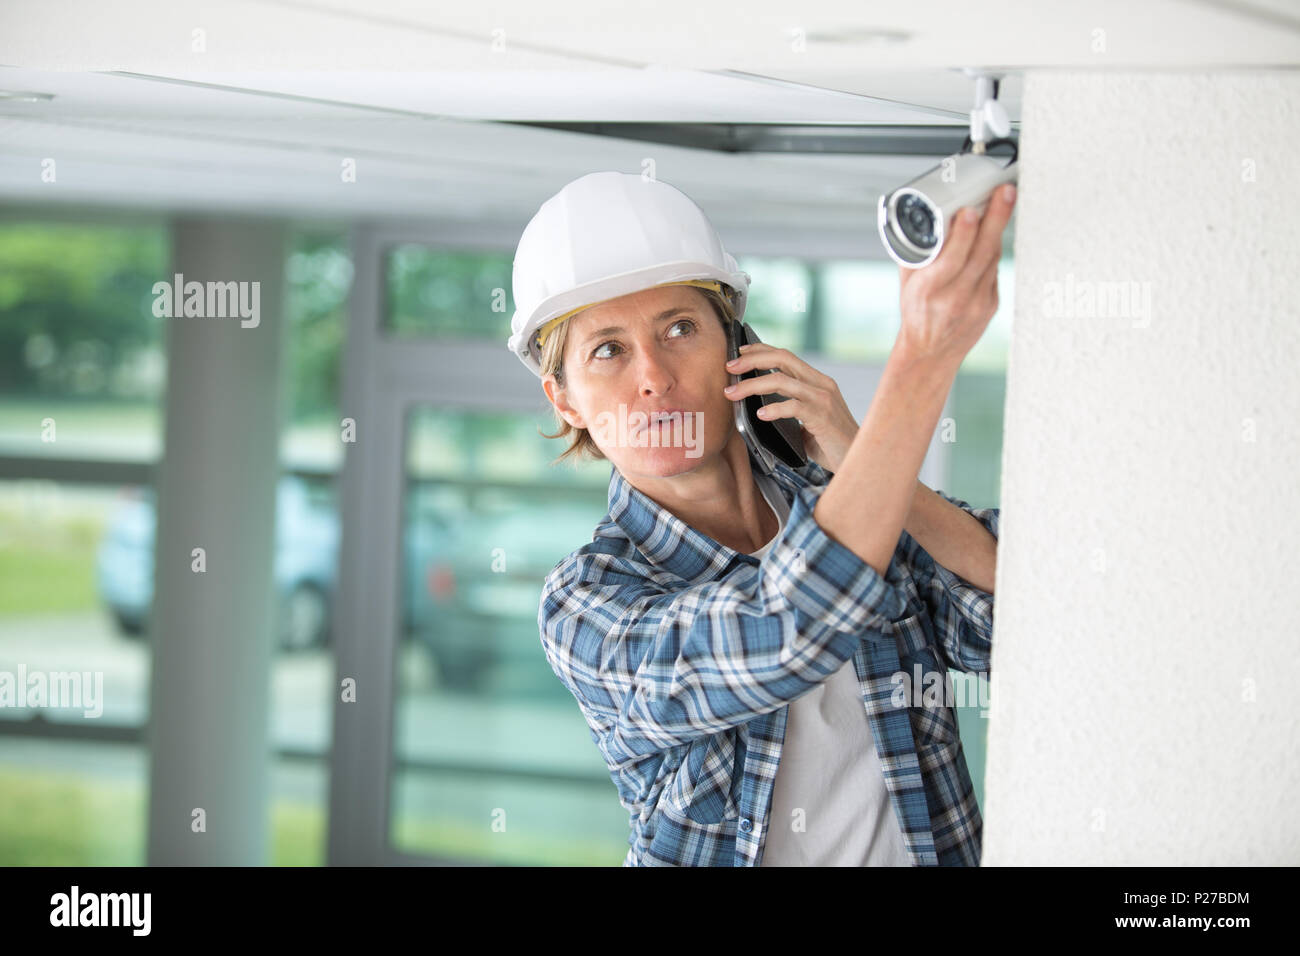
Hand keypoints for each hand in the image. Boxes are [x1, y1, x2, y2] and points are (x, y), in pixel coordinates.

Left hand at [723, 342, 857, 472]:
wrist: (859, 457)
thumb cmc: (830, 441)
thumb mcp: (809, 417)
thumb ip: (790, 406)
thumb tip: (758, 406)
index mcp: (816, 381)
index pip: (786, 355)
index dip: (761, 350)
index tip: (739, 352)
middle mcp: (821, 384)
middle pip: (782, 359)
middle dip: (752, 360)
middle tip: (729, 367)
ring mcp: (823, 399)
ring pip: (781, 381)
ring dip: (752, 385)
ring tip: (733, 394)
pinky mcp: (823, 417)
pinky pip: (794, 407)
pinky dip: (774, 409)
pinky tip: (760, 414)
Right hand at [897, 183, 1016, 366]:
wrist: (932, 351)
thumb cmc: (917, 313)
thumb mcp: (908, 282)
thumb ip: (916, 252)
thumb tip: (926, 218)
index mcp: (928, 291)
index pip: (951, 260)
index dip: (963, 235)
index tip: (970, 211)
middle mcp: (955, 297)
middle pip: (981, 253)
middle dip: (996, 218)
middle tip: (1005, 192)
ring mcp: (977, 302)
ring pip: (992, 257)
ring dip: (997, 228)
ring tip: (1003, 199)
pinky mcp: (991, 304)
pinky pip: (995, 269)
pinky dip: (993, 249)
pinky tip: (992, 233)